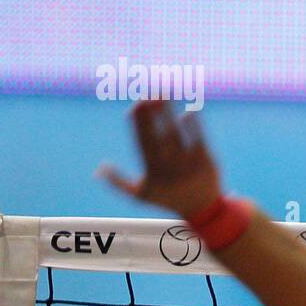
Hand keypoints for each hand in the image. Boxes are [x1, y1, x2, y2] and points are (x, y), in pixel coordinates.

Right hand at [97, 100, 222, 218]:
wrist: (204, 211)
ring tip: (164, 95)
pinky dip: (194, 125)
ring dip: (170, 113)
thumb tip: (98, 169)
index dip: (138, 125)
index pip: (143, 143)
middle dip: (153, 114)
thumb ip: (118, 183)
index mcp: (153, 171)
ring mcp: (190, 163)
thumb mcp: (141, 196)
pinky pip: (200, 139)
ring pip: (178, 134)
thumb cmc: (168, 200)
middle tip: (148, 94)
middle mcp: (171, 167)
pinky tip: (189, 110)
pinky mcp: (207, 160)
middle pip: (160, 135)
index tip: (133, 107)